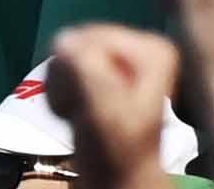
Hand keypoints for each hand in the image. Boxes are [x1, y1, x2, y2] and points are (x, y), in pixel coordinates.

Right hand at [42, 24, 186, 188]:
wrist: (116, 176)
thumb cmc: (116, 151)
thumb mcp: (106, 113)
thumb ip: (88, 73)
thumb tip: (64, 38)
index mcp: (153, 50)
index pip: (92, 38)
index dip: (78, 70)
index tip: (90, 103)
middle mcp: (142, 44)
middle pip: (78, 39)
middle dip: (68, 77)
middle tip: (81, 109)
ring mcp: (122, 54)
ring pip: (65, 50)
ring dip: (62, 86)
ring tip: (79, 110)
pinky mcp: (103, 64)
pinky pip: (62, 61)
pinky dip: (60, 89)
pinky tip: (76, 107)